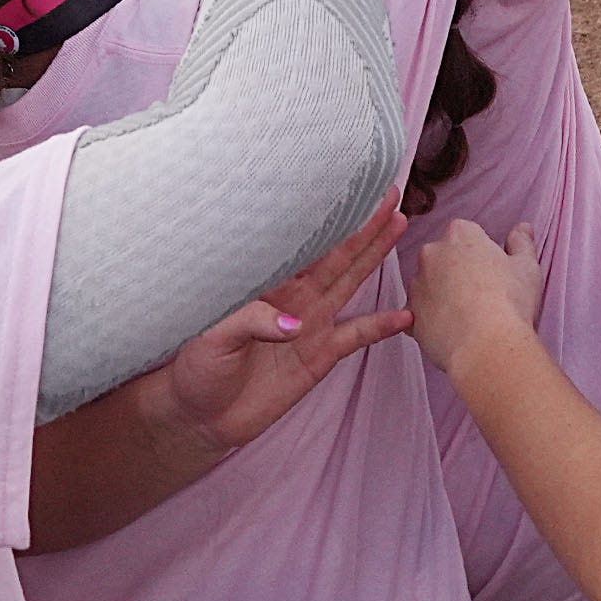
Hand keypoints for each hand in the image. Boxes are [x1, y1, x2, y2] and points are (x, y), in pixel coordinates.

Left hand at [146, 197, 411, 457]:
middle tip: (389, 194)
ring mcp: (310, 324)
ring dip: (373, 256)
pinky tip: (405, 315)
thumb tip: (295, 325)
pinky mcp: (319, 356)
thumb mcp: (211, 337)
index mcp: (264, 282)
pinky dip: (380, 326)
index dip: (322, 215)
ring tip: (398, 226)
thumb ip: (251, 322)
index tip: (342, 186)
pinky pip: (355, 336)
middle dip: (361, 224)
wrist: (200, 413)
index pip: (299, 241)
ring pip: (349, 281)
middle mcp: (292, 296)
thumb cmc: (195, 366)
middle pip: (335, 253)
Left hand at [409, 219, 545, 384]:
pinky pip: (417, 315)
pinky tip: (450, 334)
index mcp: (460, 235)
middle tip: (481, 296)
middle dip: (457, 272)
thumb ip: (522, 243)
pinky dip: (430, 322)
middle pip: (443, 258)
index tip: (492, 273)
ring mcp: (417, 284)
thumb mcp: (527, 267)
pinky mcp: (410, 315)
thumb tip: (522, 228)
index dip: (480, 254)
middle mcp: (431, 253)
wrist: (486, 344)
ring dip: (441, 297)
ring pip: (428, 286)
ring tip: (468, 319)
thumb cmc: (509, 302)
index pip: (466, 234)